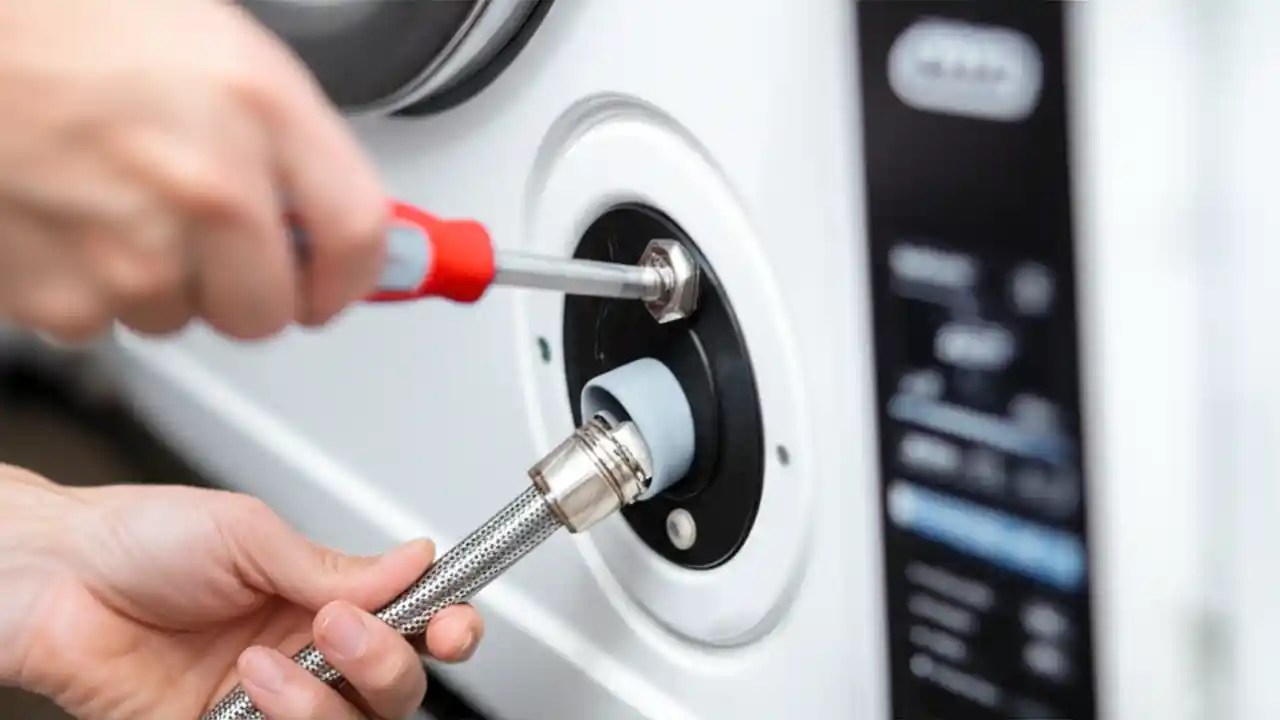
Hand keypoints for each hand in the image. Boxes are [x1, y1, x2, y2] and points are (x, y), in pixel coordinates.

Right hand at [0, 0, 386, 342]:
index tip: (336, 282)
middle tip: (208, 244)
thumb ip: (288, 142)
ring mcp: (132, 249)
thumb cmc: (66, 21)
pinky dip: (83, 286)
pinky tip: (62, 217)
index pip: (356, 234)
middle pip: (268, 309)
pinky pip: (99, 323)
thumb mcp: (211, 49)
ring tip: (109, 201)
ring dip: (157, 282)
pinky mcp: (59, 294)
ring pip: (179, 319)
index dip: (351, 273)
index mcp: (257, 106)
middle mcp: (205, 184)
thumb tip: (339, 216)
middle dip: (246, 290)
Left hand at [0, 467, 482, 718]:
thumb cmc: (137, 540)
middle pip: (395, 688)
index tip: (456, 625)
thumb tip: (414, 563)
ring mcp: (269, 703)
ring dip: (322, 698)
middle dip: (388, 662)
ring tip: (268, 659)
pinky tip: (248, 689)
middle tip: (343, 627)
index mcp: (320, 595)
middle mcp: (305, 653)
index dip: (447, 628)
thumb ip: (333, 564)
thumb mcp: (250, 532)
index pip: (410, 621)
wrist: (54, 581)